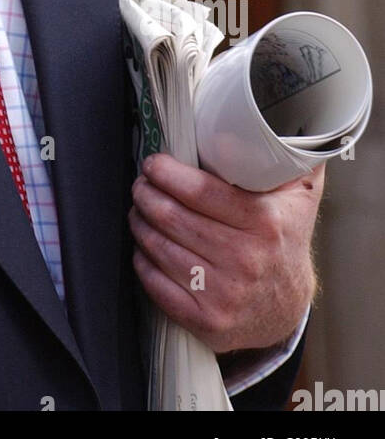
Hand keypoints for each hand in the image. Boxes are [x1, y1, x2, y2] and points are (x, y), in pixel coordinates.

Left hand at [129, 152, 323, 352]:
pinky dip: (143, 261)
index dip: (167, 173)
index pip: (199, 191)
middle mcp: (244, 259)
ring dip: (139, 223)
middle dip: (146, 194)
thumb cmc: (285, 241)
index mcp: (264, 223)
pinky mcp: (206, 320)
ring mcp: (224, 293)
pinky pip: (157, 284)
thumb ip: (289, 157)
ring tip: (139, 210)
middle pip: (172, 217)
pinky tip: (143, 247)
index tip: (153, 163)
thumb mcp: (299, 197)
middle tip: (141, 184)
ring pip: (160, 248)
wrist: (288, 307)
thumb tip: (275, 118)